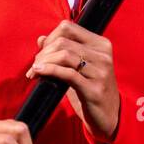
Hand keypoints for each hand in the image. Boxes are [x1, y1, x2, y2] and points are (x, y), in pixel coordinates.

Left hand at [25, 20, 120, 141]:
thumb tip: (41, 38)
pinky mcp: (94, 89)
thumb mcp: (78, 68)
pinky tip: (39, 74)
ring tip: (35, 72)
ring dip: (44, 62)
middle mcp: (103, 55)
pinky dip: (49, 71)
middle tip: (35, 65)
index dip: (50, 38)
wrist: (109, 116)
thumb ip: (62, 51)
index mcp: (100, 44)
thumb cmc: (91, 90)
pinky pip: (67, 74)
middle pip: (63, 41)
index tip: (42, 52)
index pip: (68, 27)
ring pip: (64, 56)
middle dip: (43, 52)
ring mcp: (101, 72)